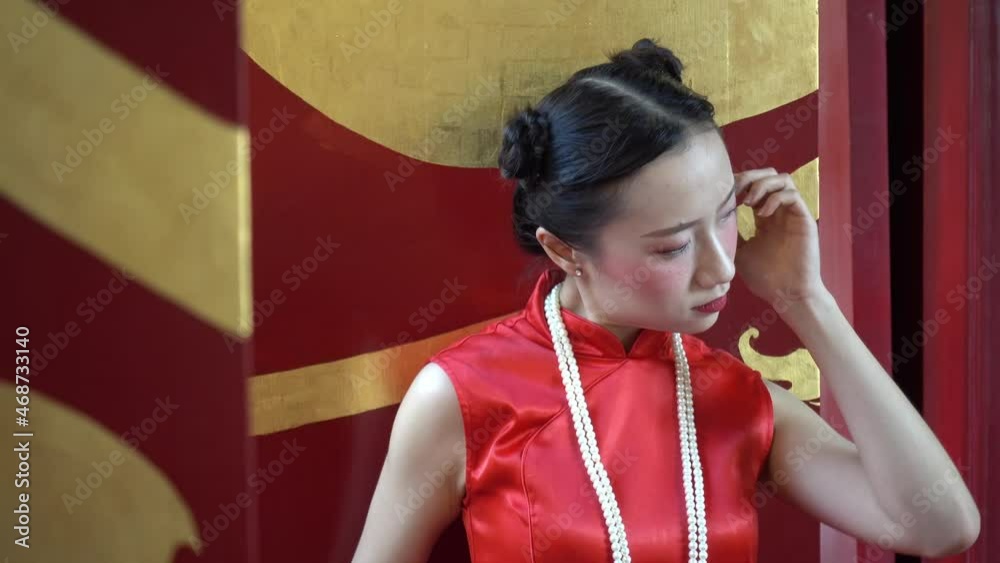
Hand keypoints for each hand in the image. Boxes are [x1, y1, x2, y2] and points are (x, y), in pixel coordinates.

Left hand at [734, 169, 824, 309]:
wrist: (787, 295)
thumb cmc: (764, 277)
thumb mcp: (737, 252)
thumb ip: (728, 234)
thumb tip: (706, 222)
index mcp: (764, 217)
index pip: (753, 186)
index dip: (738, 183)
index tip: (721, 193)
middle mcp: (779, 212)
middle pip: (769, 175)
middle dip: (749, 177)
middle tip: (734, 191)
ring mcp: (792, 214)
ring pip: (782, 179)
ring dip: (762, 184)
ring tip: (747, 202)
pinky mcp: (804, 220)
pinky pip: (792, 195)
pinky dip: (775, 198)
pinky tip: (761, 214)